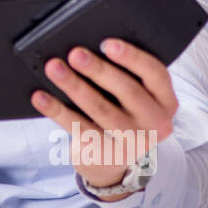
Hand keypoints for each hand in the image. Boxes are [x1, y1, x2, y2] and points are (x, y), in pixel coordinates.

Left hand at [29, 38, 177, 201]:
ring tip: (54, 68)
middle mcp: (155, 123)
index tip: (107, 44)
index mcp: (166, 102)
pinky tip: (41, 97)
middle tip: (75, 54)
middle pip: (127, 91)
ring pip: (100, 109)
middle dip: (98, 70)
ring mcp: (131, 142)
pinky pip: (77, 127)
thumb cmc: (123, 116)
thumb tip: (90, 47)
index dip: (132, 58)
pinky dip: (57, 110)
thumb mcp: (137, 100)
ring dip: (74, 86)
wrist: (115, 163)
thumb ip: (126, 76)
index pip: (156, 74)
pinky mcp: (105, 153)